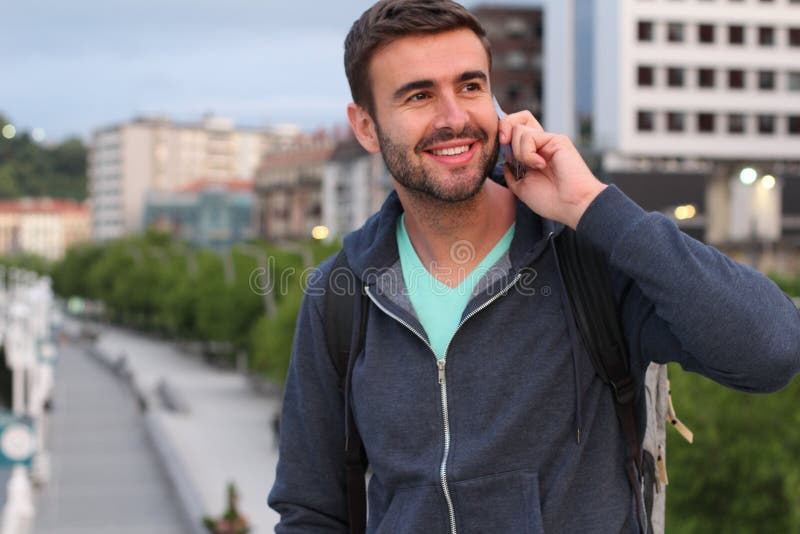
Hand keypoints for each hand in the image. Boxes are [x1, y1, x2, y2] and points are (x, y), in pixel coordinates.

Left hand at [497, 111, 606, 228]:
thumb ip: (511, 173)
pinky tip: (540, 165)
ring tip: (531, 167)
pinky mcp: (556, 139)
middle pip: (517, 120)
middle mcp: (539, 146)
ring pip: (519, 129)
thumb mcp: (521, 187)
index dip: (502, 133)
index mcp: (531, 155)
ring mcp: (548, 141)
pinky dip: (527, 154)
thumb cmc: (550, 201)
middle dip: (503, 128)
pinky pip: (529, 137)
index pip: (513, 132)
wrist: (570, 205)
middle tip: (503, 143)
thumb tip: (504, 161)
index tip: (500, 146)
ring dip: (518, 151)